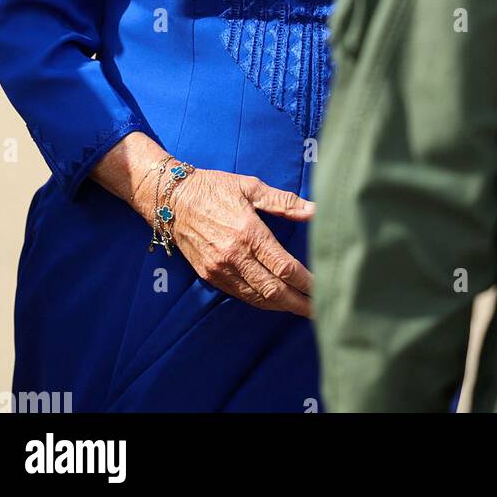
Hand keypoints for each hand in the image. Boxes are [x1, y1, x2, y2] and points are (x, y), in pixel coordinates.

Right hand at [150, 168, 315, 315]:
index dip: (307, 281)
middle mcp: (234, 256)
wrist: (171, 199)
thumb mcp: (251, 187)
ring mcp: (220, 269)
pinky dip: (261, 301)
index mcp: (249, 233)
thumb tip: (316, 210)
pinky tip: (276, 301)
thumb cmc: (214, 187)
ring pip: (257, 298)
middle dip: (300, 302)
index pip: (285, 267)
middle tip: (321, 309)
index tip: (325, 286)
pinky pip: (241, 294)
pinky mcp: (210, 276)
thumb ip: (285, 202)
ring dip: (282, 306)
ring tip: (303, 308)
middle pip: (274, 290)